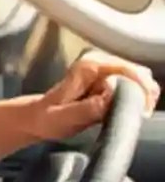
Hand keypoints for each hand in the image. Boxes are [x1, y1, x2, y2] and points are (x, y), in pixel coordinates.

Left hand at [27, 50, 158, 140]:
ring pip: (140, 79)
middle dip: (144, 94)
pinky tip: (129, 112)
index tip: (140, 109)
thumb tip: (111, 97)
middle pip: (139, 73)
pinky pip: (135, 86)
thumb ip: (88, 108)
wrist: (37, 117)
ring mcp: (106, 71)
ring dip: (142, 97)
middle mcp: (99, 63)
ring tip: (133, 115)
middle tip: (138, 115)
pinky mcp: (111, 80)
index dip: (139, 89)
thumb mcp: (63, 117)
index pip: (127, 70)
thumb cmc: (46, 118)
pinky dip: (138, 99)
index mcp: (88, 66)